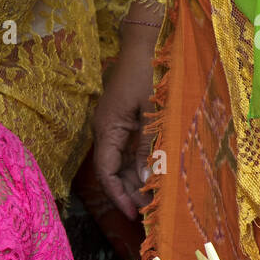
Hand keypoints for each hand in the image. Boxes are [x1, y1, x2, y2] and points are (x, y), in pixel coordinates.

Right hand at [92, 16, 157, 218]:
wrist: (143, 45)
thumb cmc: (147, 73)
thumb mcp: (151, 110)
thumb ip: (148, 144)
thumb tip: (146, 177)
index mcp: (107, 129)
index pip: (106, 172)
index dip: (118, 195)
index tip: (132, 214)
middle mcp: (106, 132)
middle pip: (113, 172)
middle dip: (129, 193)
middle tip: (149, 213)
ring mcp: (115, 128)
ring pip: (121, 164)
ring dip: (135, 182)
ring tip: (153, 201)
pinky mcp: (124, 123)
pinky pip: (129, 152)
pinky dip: (140, 167)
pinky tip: (153, 178)